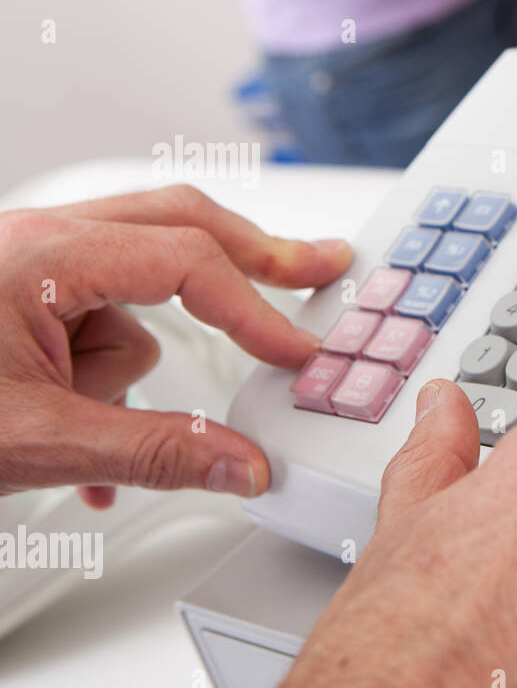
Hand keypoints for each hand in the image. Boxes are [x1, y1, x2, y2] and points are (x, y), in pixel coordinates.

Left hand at [0, 184, 351, 506]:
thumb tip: (241, 464)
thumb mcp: (35, 441)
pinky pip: (99, 320)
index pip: (187, 264)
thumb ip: (153, 453)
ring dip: (131, 360)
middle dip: (250, 257)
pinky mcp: (23, 292)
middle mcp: (40, 240)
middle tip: (317, 265)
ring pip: (136, 288)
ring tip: (81, 419)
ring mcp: (30, 262)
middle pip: (180, 224)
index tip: (299, 351)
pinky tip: (82, 431)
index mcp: (43, 255)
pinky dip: (106, 373)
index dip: (256, 310)